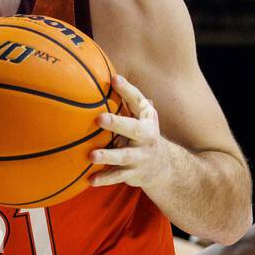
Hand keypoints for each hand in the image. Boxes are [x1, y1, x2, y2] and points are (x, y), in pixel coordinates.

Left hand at [88, 74, 169, 189]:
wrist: (164, 166)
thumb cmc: (143, 134)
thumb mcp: (141, 116)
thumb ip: (127, 100)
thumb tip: (105, 74)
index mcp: (147, 119)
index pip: (138, 101)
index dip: (127, 90)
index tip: (114, 78)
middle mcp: (147, 136)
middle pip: (133, 129)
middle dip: (117, 123)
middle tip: (99, 119)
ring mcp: (141, 156)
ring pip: (124, 156)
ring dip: (108, 156)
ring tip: (91, 156)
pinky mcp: (134, 173)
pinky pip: (117, 176)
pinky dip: (104, 179)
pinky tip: (90, 180)